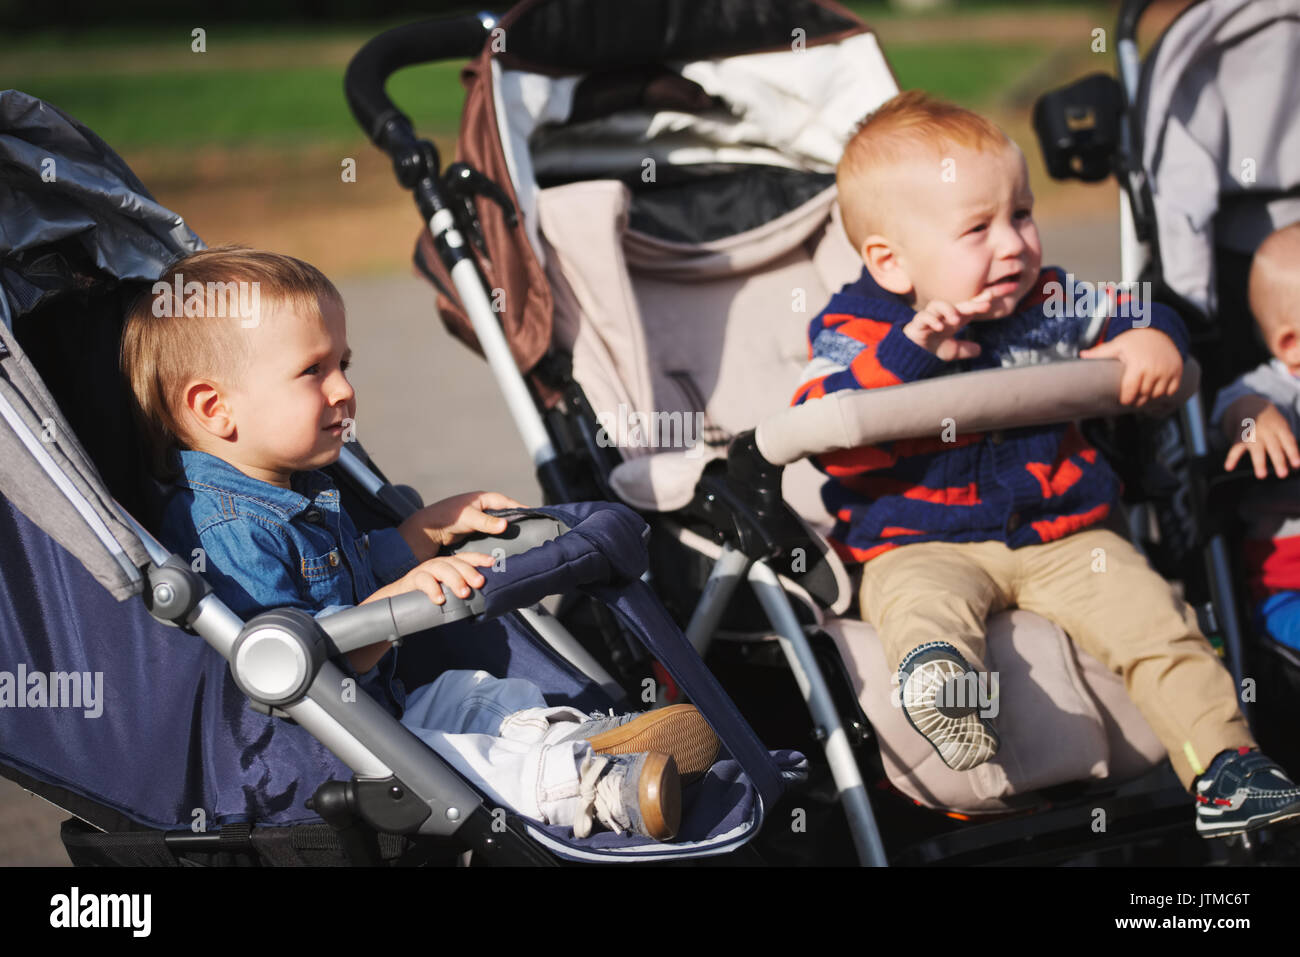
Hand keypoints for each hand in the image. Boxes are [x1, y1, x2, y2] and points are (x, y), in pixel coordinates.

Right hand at [348, 552, 493, 672]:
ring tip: (464, 593)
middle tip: (480, 583)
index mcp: (448, 565)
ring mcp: (424, 570)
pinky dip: (433, 589)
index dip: (478, 559)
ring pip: (441, 568)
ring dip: (455, 579)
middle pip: (456, 562)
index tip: (492, 563)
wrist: (397, 602)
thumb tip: (484, 602)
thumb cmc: (427, 598)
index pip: (465, 558)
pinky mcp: (412, 580)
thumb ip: (461, 592)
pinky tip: (440, 599)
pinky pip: (423, 581)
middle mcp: (438, 564)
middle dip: (469, 571)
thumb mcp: (447, 593)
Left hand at [397, 490, 522, 561]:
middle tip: (534, 532)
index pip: (507, 503)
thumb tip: (505, 525)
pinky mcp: (477, 532)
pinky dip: (500, 540)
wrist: (428, 530)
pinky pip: (493, 535)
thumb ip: (486, 522)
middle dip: (517, 522)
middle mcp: (484, 509)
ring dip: (509, 533)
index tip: (535, 516)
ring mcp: (481, 521)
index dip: (520, 508)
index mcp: (484, 499)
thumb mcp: (468, 518)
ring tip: (524, 542)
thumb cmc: (448, 517)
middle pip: (506, 514)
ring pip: (500, 526)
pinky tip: (508, 548)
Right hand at [902, 295, 990, 360]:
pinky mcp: (917, 323)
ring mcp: (929, 317)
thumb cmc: (932, 348)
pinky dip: (931, 320)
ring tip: (955, 320)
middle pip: (957, 304)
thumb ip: (965, 350)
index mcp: (952, 318)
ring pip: (937, 304)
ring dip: (948, 309)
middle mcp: (942, 315)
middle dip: (971, 304)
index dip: (979, 304)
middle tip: (985, 306)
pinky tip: (939, 326)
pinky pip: (923, 317)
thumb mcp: (952, 351)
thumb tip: (980, 350)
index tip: (992, 303)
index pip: (968, 308)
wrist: (912, 354)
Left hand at [1079, 328, 1181, 406]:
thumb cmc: (1133, 340)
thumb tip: (1081, 355)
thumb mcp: (1116, 345)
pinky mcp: (1177, 371)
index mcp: (1137, 365)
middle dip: (1137, 399)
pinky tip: (1156, 387)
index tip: (1123, 400)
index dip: (1126, 399)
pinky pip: (1171, 390)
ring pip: (1157, 394)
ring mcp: (1167, 371)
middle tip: (1132, 398)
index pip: (1130, 392)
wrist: (1159, 331)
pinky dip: (1164, 392)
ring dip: (1150, 396)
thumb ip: (1100, 352)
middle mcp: (1154, 369)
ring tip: (1143, 393)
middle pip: (1144, 395)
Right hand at [1222, 395, 1299, 477]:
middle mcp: (1266, 430)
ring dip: (1259, 462)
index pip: (1288, 441)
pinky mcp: (1240, 438)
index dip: (1293, 453)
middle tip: (1283, 474)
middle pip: (1274, 447)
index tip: (1296, 465)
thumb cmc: (1271, 422)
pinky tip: (1229, 467)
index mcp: (1279, 427)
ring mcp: (1252, 434)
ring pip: (1256, 449)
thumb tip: (1294, 465)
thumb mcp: (1282, 426)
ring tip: (1261, 475)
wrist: (1250, 406)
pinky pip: (1235, 448)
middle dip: (1278, 461)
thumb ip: (1286, 442)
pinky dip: (1231, 458)